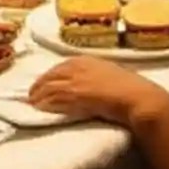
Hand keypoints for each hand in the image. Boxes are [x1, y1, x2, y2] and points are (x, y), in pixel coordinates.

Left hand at [28, 55, 168, 125]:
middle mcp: (78, 66)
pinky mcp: (73, 95)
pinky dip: (43, 104)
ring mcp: (74, 80)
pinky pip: (52, 99)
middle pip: (50, 75)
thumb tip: (91, 84)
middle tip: (31, 94)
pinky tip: (38, 109)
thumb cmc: (132, 89)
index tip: (45, 82)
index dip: (50, 75)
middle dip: (39, 84)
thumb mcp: (111, 74)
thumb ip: (97, 76)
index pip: (61, 66)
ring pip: (47, 87)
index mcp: (87, 59)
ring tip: (31, 103)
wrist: (137, 97)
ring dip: (38, 95)